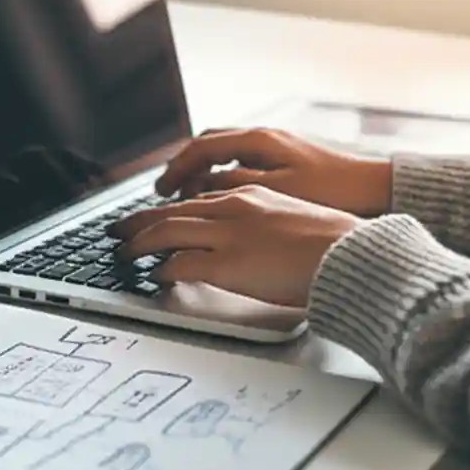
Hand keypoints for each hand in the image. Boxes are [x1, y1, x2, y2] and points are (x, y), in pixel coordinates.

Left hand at [110, 185, 359, 306]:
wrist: (349, 255)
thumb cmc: (332, 244)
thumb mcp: (291, 219)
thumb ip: (261, 224)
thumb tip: (246, 243)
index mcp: (251, 194)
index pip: (196, 197)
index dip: (168, 208)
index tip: (153, 215)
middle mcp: (234, 207)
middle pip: (171, 210)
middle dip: (139, 221)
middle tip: (120, 230)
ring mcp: (228, 234)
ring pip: (166, 231)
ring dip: (139, 243)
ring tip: (125, 252)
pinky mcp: (227, 263)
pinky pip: (179, 264)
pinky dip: (161, 269)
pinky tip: (155, 276)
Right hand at [156, 128, 391, 216]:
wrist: (379, 189)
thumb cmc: (334, 190)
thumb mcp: (276, 192)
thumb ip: (234, 188)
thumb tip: (199, 190)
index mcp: (260, 140)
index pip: (202, 147)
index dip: (176, 169)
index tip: (161, 190)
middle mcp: (267, 138)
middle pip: (211, 146)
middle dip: (185, 169)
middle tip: (168, 194)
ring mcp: (278, 148)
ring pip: (227, 155)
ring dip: (205, 174)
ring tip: (193, 200)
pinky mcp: (289, 162)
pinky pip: (244, 164)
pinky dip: (227, 178)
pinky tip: (228, 201)